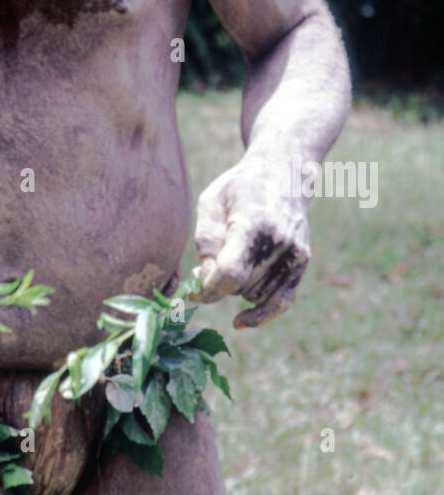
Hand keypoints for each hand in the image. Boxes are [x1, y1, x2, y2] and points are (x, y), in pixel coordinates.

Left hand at [193, 157, 309, 327]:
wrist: (283, 173)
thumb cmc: (239, 188)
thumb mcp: (211, 201)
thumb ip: (206, 242)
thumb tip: (206, 282)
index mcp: (253, 223)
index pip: (230, 273)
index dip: (207, 289)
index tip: (191, 290)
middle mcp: (279, 241)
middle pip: (240, 286)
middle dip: (218, 284)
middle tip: (206, 266)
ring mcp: (295, 254)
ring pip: (254, 295)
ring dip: (236, 289)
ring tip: (228, 261)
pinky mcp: (302, 262)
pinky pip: (281, 302)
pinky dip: (260, 315)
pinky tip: (240, 322)